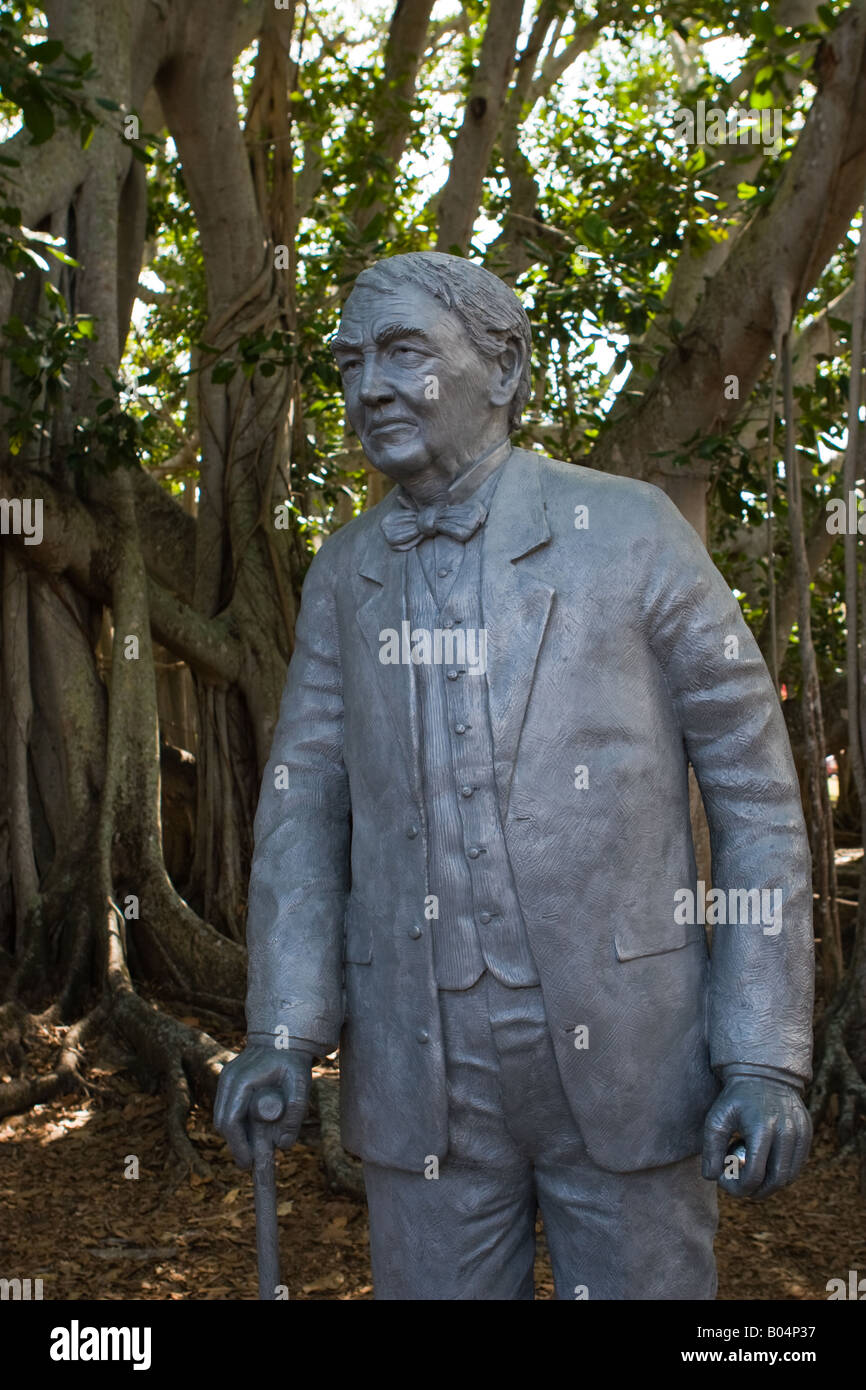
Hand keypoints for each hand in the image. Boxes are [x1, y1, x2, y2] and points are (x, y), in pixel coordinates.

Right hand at [214, 1044, 312, 1169]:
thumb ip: (296, 1112)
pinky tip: (250, 1130)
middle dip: (235, 1144)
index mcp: (241, 1080)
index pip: (230, 1120)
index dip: (238, 1145)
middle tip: (250, 1162)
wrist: (284, 1035)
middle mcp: (228, 1079)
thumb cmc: (294, 1061)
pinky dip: (235, 1122)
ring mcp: (226, 1078)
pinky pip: (227, 1107)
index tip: (248, 1163)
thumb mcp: (302, 1084)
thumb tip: (283, 1144)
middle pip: (222, 1121)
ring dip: (234, 1134)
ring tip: (251, 1149)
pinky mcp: (229, 1079)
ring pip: (222, 1115)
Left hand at [702, 1077, 811, 1199]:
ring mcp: (800, 1134)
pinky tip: (764, 1158)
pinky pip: (797, 1165)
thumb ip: (711, 1150)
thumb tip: (711, 1177)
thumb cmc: (735, 1098)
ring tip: (751, 1166)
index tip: (723, 1178)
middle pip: (775, 1182)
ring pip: (789, 1177)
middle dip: (754, 1191)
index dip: (736, 1187)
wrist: (762, 1074)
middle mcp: (786, 1133)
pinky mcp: (807, 1134)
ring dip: (768, 1182)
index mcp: (762, 1129)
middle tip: (738, 1184)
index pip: (754, 1176)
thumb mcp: (717, 1119)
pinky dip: (781, 1171)